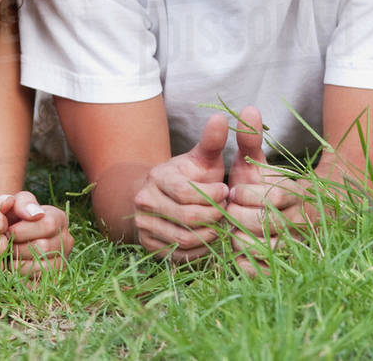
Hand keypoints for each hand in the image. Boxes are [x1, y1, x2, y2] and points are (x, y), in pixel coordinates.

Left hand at [2, 191, 73, 276]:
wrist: (1, 239)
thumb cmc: (8, 218)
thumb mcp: (13, 204)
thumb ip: (23, 202)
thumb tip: (35, 214)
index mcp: (59, 219)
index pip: (48, 225)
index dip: (23, 230)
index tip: (6, 231)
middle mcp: (66, 241)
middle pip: (43, 247)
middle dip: (17, 247)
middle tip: (4, 246)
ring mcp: (61, 262)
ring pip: (41, 267)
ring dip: (17, 264)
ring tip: (7, 257)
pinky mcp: (52, 281)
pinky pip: (37, 284)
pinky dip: (20, 278)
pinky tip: (12, 269)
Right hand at [132, 114, 229, 260]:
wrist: (157, 197)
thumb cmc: (187, 176)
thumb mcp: (200, 158)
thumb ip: (212, 141)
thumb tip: (221, 117)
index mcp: (157, 177)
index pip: (186, 192)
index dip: (212, 195)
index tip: (226, 191)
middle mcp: (145, 203)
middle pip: (187, 218)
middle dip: (214, 217)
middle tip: (228, 212)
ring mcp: (145, 227)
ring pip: (185, 239)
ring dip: (210, 235)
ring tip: (223, 225)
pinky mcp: (151, 247)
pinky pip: (181, 255)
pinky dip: (201, 251)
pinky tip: (212, 239)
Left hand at [226, 107, 310, 275]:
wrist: (294, 217)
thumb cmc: (265, 187)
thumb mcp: (256, 164)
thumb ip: (249, 141)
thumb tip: (248, 108)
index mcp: (295, 194)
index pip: (272, 197)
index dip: (247, 196)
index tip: (233, 193)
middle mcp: (301, 222)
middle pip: (266, 224)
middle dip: (239, 218)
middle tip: (229, 214)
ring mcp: (296, 247)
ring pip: (264, 248)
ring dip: (240, 240)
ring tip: (232, 231)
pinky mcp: (285, 268)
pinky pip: (262, 271)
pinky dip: (244, 263)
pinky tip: (237, 251)